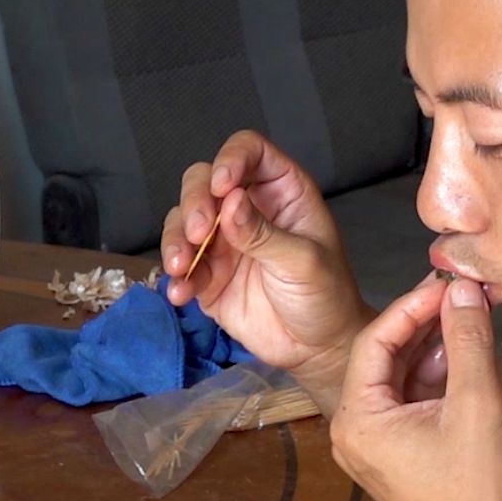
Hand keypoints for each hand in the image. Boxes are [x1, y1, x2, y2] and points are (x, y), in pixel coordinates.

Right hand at [160, 132, 370, 401]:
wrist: (317, 348)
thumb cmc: (326, 295)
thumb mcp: (304, 262)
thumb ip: (264, 234)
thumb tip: (230, 201)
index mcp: (281, 191)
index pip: (250, 152)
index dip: (231, 159)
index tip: (222, 188)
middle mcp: (248, 207)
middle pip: (204, 181)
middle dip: (194, 202)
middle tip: (198, 234)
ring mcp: (224, 240)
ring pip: (183, 220)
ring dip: (175, 240)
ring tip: (180, 266)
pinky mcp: (208, 274)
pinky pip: (181, 265)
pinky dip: (175, 276)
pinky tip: (181, 293)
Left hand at [330, 274, 501, 500]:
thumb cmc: (480, 490)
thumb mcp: (477, 403)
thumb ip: (467, 339)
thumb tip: (462, 288)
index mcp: (358, 420)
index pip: (374, 341)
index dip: (411, 306)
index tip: (447, 284)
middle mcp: (355, 435)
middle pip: (385, 359)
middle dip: (424, 327)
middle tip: (462, 296)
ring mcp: (375, 451)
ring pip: (401, 381)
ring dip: (435, 351)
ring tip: (472, 322)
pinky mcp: (399, 460)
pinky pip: (411, 406)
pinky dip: (437, 381)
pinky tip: (469, 361)